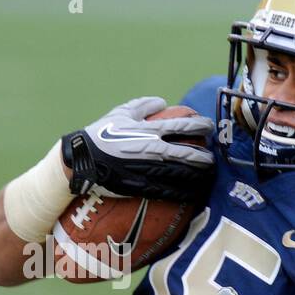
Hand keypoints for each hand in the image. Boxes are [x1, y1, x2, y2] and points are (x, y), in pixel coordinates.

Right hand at [63, 96, 214, 203]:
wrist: (81, 160)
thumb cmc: (100, 134)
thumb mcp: (120, 113)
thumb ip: (143, 105)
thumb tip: (163, 101)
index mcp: (148, 130)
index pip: (182, 127)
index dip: (199, 127)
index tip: (209, 128)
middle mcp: (152, 150)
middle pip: (187, 154)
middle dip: (204, 156)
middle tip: (213, 158)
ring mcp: (147, 170)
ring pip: (181, 174)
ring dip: (197, 176)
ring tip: (207, 176)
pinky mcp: (141, 186)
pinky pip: (167, 190)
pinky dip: (181, 191)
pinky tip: (191, 193)